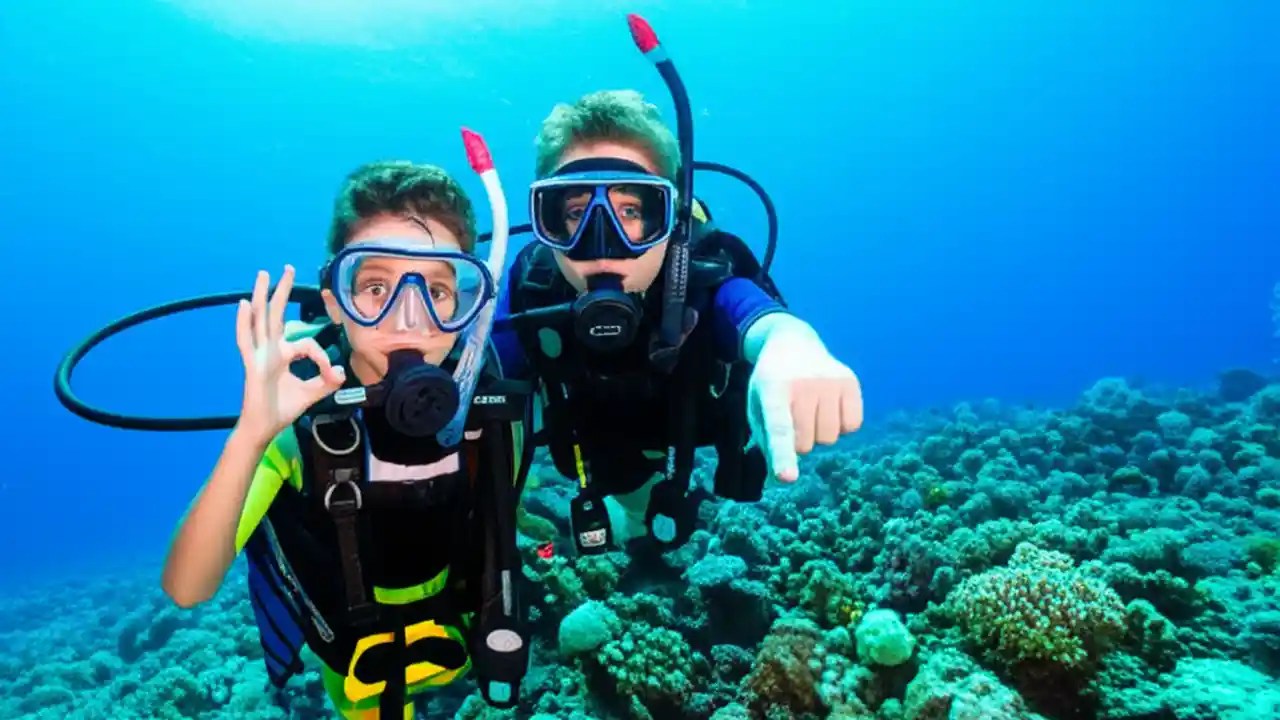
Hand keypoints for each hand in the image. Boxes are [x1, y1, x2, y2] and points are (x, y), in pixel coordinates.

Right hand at [234, 265, 345, 442]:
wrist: (264, 427)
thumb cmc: (283, 409)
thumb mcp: (312, 393)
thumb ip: (327, 381)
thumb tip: (342, 371)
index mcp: (283, 354)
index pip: (307, 343)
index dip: (323, 357)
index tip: (332, 374)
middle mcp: (270, 350)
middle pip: (275, 314)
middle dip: (282, 290)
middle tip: (288, 268)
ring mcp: (259, 355)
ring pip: (260, 320)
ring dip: (261, 296)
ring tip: (263, 275)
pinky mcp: (252, 364)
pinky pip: (246, 340)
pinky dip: (244, 322)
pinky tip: (244, 305)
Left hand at [747, 337, 862, 482]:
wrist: (791, 343)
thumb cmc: (770, 385)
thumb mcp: (756, 406)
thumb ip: (766, 441)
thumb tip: (783, 478)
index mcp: (772, 390)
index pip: (779, 429)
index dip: (783, 456)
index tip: (787, 478)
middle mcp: (803, 383)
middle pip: (805, 443)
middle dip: (797, 439)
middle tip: (792, 414)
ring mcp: (830, 380)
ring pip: (829, 439)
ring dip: (818, 433)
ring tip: (809, 409)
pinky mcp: (850, 381)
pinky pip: (852, 426)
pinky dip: (841, 425)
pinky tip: (828, 407)